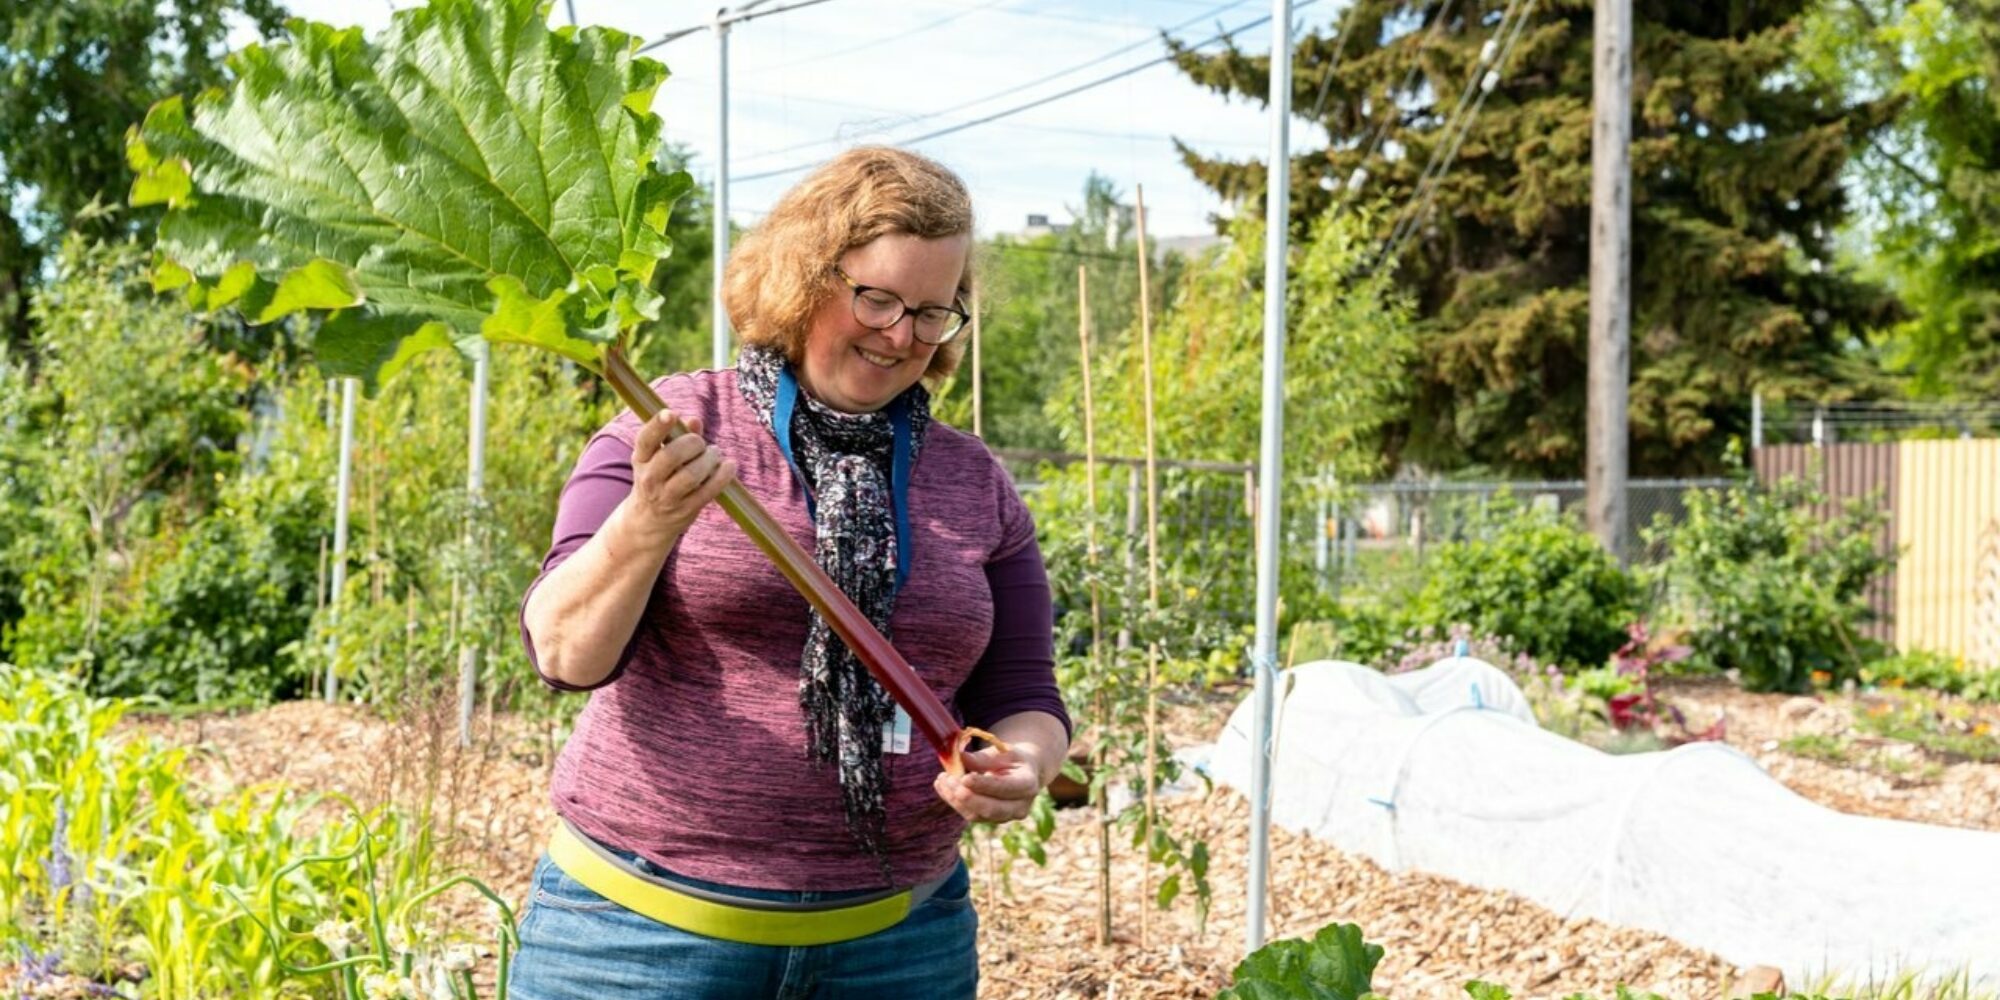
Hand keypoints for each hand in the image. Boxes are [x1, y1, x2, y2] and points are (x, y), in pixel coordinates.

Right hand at [626, 411, 735, 545]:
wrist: (649, 520)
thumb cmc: (659, 477)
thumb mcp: (659, 455)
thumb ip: (678, 436)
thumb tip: (694, 420)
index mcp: (641, 459)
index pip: (645, 440)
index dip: (657, 426)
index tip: (671, 413)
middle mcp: (650, 478)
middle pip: (671, 456)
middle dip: (692, 443)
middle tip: (700, 443)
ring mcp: (667, 497)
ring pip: (691, 475)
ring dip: (709, 459)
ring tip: (714, 454)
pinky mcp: (686, 510)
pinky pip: (708, 491)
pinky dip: (722, 476)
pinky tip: (729, 466)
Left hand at [932, 743, 1046, 823]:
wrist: (1020, 772)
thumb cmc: (1010, 759)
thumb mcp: (1002, 752)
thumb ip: (983, 758)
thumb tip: (960, 757)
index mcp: (1028, 784)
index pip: (1007, 788)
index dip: (985, 785)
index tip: (965, 778)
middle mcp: (1020, 806)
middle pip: (992, 809)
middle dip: (968, 797)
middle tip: (949, 780)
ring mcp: (1004, 816)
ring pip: (977, 815)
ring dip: (955, 799)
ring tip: (942, 779)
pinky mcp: (989, 820)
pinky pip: (969, 814)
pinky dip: (953, 801)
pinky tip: (942, 786)